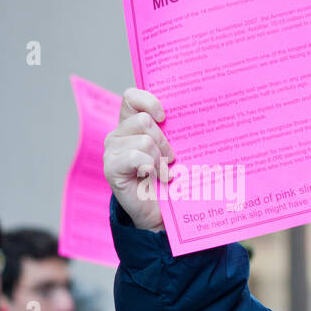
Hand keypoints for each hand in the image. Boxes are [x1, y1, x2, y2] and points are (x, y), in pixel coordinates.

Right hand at [103, 88, 173, 231]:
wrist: (161, 213)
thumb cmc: (171, 179)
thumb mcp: (175, 151)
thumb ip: (175, 132)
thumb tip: (199, 114)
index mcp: (132, 124)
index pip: (131, 97)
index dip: (148, 101)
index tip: (164, 116)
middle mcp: (118, 134)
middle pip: (144, 121)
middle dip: (164, 141)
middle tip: (169, 159)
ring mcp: (112, 151)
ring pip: (145, 140)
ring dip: (160, 158)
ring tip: (162, 172)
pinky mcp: (111, 167)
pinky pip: (137, 157)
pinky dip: (151, 168)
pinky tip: (154, 177)